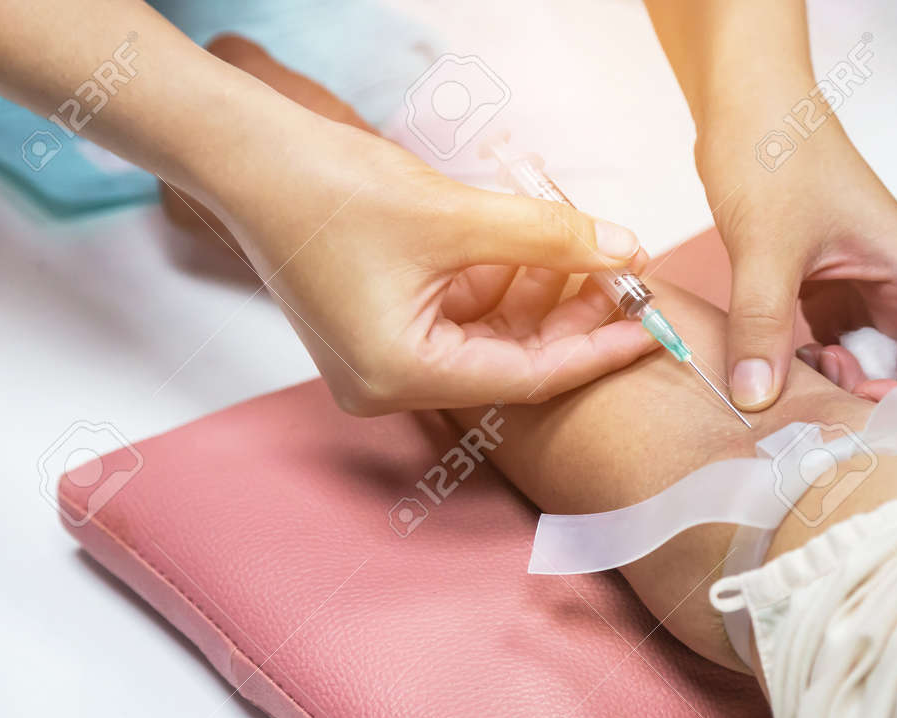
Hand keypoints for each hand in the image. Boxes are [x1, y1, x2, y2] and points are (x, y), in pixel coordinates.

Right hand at [168, 38, 654, 412]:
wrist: (247, 155)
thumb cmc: (328, 188)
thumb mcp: (456, 216)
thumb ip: (550, 237)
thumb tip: (625, 250)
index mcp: (401, 377)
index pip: (528, 378)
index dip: (596, 348)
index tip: (649, 324)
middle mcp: (388, 385)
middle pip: (510, 361)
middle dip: (570, 317)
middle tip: (625, 278)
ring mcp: (381, 360)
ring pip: (488, 336)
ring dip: (537, 294)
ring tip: (588, 250)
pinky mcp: (378, 329)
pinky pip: (458, 317)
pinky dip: (499, 284)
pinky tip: (536, 247)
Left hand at [695, 111, 896, 410]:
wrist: (746, 106)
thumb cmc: (775, 152)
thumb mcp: (765, 244)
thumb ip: (761, 324)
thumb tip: (756, 398)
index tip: (865, 405)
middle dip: (877, 407)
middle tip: (819, 404)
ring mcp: (863, 295)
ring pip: (875, 372)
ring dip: (840, 392)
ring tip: (791, 381)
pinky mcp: (827, 295)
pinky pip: (836, 354)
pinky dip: (812, 373)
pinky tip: (774, 367)